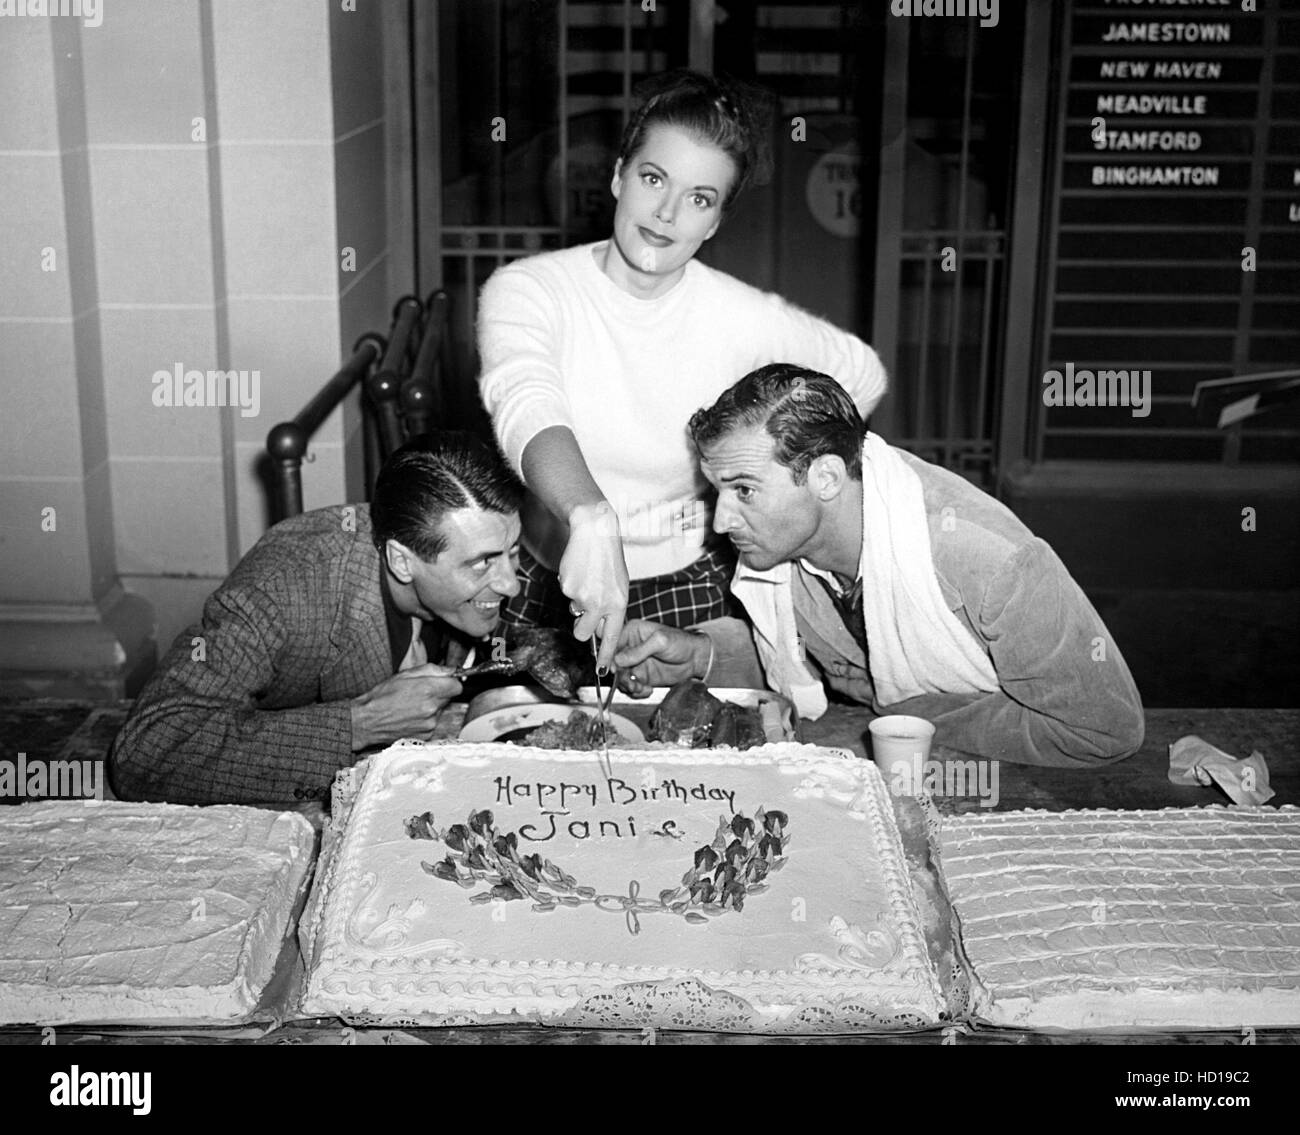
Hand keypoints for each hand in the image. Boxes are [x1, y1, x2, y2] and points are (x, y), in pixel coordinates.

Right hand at [349, 664, 462, 750]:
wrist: (367, 721)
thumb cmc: (382, 697)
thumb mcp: (405, 674)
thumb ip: (432, 670)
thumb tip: (451, 670)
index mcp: (428, 690)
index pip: (457, 686)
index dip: (450, 682)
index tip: (443, 682)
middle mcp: (431, 708)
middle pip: (448, 698)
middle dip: (439, 693)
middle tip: (420, 692)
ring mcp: (429, 724)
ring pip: (440, 711)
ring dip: (431, 707)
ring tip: (411, 705)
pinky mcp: (426, 735)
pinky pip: (432, 723)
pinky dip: (425, 719)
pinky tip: (410, 716)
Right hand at [558, 500, 628, 672]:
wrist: (594, 532)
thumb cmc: (607, 560)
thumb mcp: (619, 586)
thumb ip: (610, 609)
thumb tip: (598, 629)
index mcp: (619, 603)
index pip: (613, 636)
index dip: (606, 656)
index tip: (602, 671)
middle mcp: (602, 603)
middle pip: (584, 633)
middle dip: (579, 629)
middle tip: (582, 614)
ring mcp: (583, 596)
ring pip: (574, 612)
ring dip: (575, 603)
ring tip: (586, 581)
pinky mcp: (568, 587)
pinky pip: (566, 595)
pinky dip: (570, 585)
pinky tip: (579, 571)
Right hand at [613, 620, 711, 696]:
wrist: (696, 659)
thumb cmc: (681, 643)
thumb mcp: (660, 641)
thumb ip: (638, 650)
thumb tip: (618, 658)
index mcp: (631, 632)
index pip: (612, 645)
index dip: (610, 659)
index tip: (614, 670)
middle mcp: (630, 648)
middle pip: (614, 665)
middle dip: (621, 677)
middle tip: (632, 683)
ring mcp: (635, 664)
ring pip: (621, 678)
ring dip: (629, 686)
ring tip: (641, 688)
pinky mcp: (641, 677)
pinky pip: (631, 687)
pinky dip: (637, 692)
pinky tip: (647, 690)